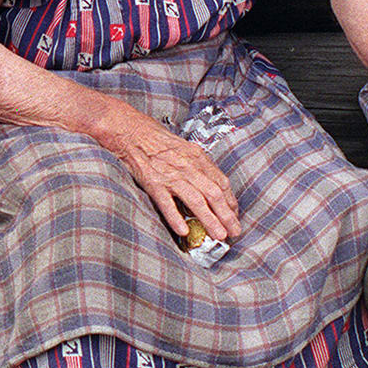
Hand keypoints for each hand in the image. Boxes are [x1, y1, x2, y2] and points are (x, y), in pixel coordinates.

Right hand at [97, 107, 241, 242]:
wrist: (133, 132)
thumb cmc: (159, 142)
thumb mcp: (186, 150)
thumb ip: (200, 167)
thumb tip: (214, 186)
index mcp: (198, 158)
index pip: (222, 182)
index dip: (231, 201)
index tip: (234, 215)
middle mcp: (188, 167)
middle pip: (214, 194)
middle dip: (227, 215)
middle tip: (234, 231)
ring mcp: (171, 175)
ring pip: (196, 201)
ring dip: (210, 220)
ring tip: (218, 235)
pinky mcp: (154, 183)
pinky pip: (167, 203)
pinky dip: (176, 218)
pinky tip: (184, 231)